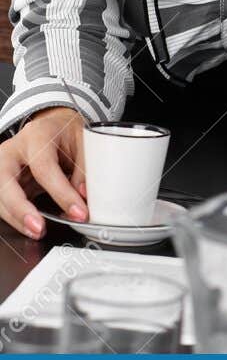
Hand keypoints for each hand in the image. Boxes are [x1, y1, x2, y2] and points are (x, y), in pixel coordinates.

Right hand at [0, 106, 86, 238]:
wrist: (52, 127)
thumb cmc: (66, 133)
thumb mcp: (83, 141)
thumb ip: (85, 167)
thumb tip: (84, 196)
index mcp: (36, 135)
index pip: (44, 168)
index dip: (61, 193)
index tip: (78, 211)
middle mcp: (12, 151)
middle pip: (6, 183)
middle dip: (21, 210)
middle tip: (39, 228)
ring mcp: (2, 166)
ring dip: (16, 218)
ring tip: (37, 232)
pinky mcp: (2, 182)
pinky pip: (3, 202)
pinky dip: (15, 217)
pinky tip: (30, 225)